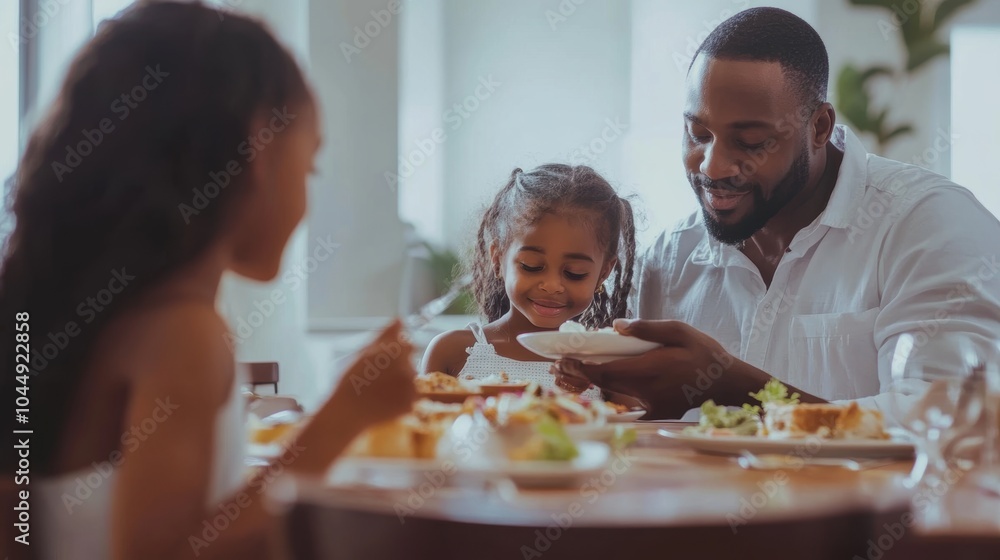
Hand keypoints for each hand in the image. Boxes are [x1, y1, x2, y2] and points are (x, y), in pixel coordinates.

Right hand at [329, 319, 416, 427]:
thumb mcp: (363, 353)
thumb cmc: (350, 381)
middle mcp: (406, 363)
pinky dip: (403, 399)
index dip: (393, 353)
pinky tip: (385, 402)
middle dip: (399, 367)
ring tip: (379, 392)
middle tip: (378, 379)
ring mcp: (411, 384)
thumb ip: (385, 335)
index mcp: (394, 349)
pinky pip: (413, 396)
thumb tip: (401, 319)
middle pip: (410, 361)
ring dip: (401, 383)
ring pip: (411, 379)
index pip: (406, 344)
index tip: (380, 364)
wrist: (346, 412)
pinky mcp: (413, 401)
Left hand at [551, 319, 745, 417]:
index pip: (605, 371)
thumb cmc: (704, 352)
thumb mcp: (679, 330)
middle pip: (603, 385)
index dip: (581, 368)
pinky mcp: (656, 413)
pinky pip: (626, 404)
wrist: (726, 381)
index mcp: (651, 370)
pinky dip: (609, 394)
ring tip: (569, 373)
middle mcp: (647, 392)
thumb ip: (646, 328)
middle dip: (578, 376)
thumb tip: (614, 326)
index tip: (563, 359)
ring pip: (612, 395)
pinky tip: (596, 385)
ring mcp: (652, 406)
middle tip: (558, 366)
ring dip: (590, 385)